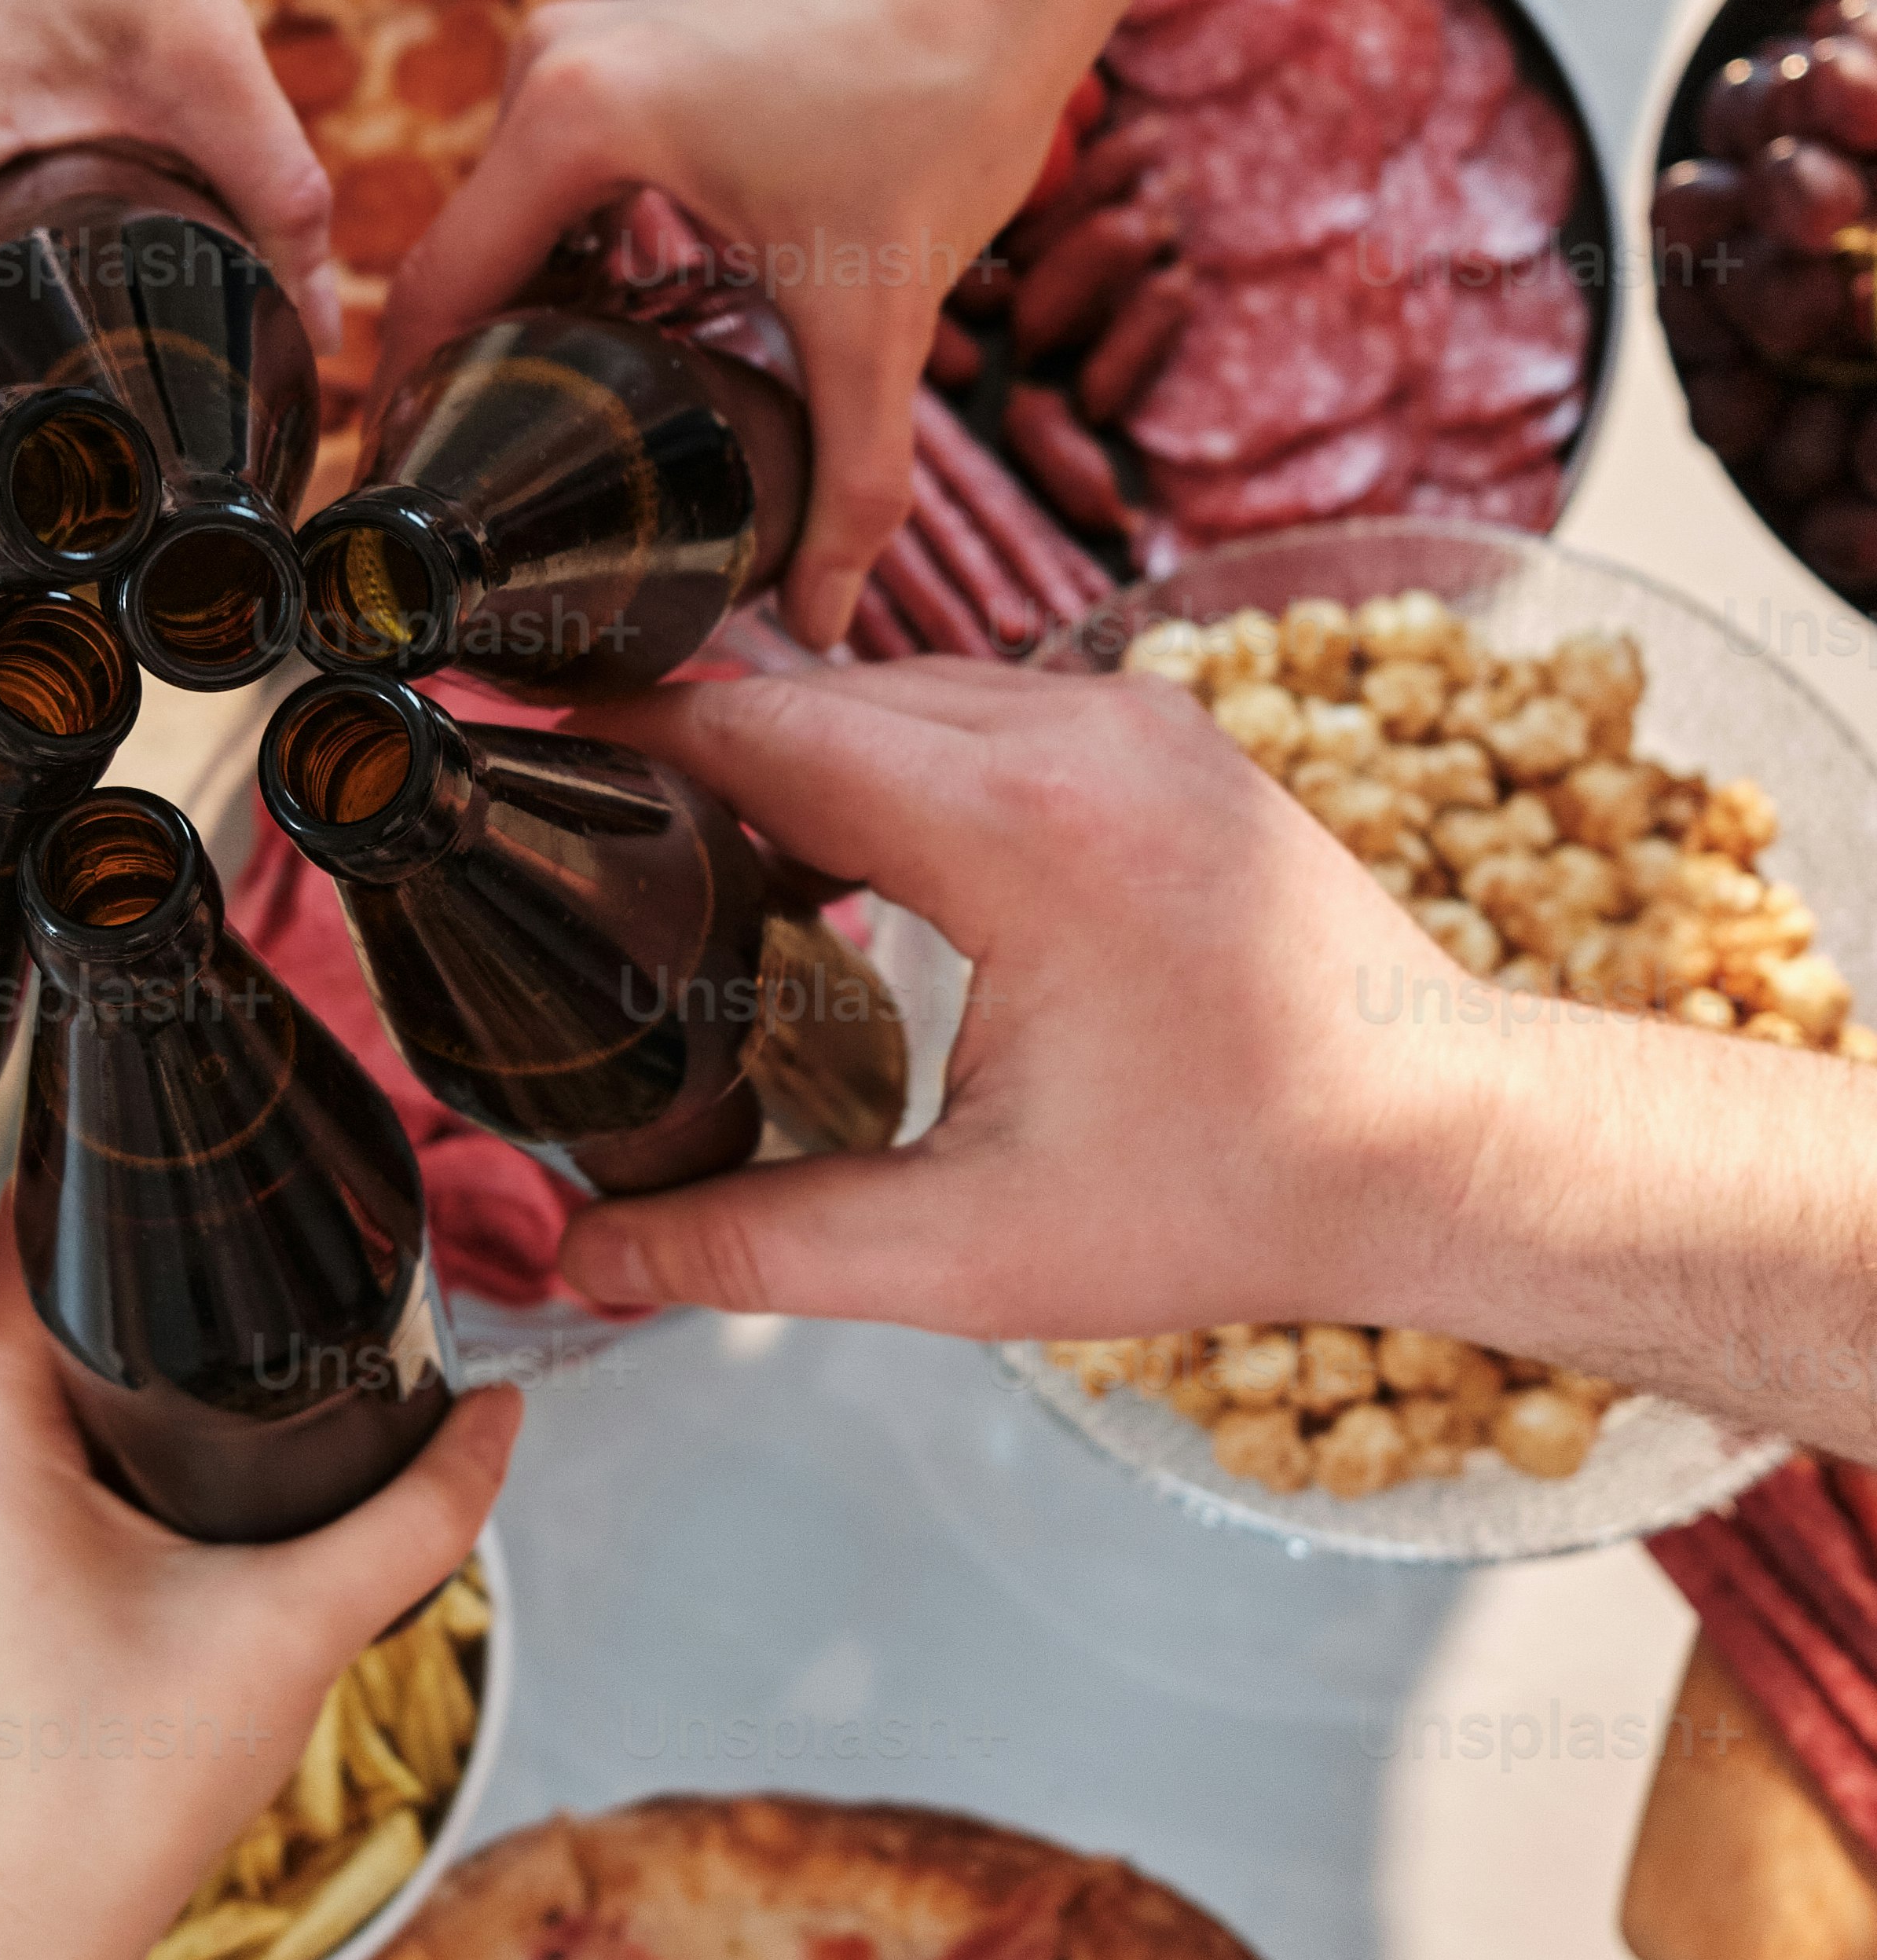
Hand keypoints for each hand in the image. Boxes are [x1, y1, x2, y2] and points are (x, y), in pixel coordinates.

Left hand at [0, 1217, 520, 1959]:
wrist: (63, 1898)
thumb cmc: (140, 1769)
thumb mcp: (302, 1622)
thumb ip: (418, 1514)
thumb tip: (507, 1411)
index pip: (29, 1227)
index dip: (103, 1155)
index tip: (190, 1096)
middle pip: (59, 1264)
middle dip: (155, 1213)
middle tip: (268, 1149)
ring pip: (75, 1331)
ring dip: (155, 1289)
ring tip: (267, 1224)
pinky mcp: (30, 1520)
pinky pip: (82, 1391)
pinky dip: (150, 1357)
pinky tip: (234, 1345)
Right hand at [371, 0, 1088, 647]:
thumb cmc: (938, 104)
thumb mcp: (878, 317)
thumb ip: (852, 479)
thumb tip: (823, 620)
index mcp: (571, 120)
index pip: (440, 293)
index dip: (412, 410)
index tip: (411, 501)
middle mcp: (548, 66)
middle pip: (472, 264)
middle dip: (485, 379)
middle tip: (507, 501)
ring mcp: (581, 46)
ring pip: (517, 226)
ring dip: (534, 321)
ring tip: (563, 434)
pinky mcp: (624, 47)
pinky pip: (561, 183)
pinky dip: (579, 262)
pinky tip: (628, 339)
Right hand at [544, 658, 1492, 1342]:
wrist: (1452, 1150)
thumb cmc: (1247, 1191)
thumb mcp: (973, 1251)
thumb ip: (756, 1246)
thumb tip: (585, 1265)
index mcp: (1021, 824)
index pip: (761, 727)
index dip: (618, 731)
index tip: (508, 736)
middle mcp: (1079, 731)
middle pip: (816, 698)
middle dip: (686, 754)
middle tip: (561, 825)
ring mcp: (1132, 719)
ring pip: (895, 694)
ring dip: (789, 761)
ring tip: (674, 850)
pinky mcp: (1161, 738)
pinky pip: (976, 712)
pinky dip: (884, 766)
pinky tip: (829, 861)